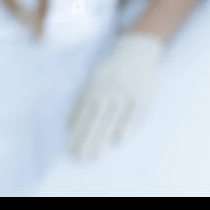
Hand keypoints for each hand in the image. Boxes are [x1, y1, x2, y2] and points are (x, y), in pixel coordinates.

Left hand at [68, 32, 163, 159]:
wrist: (136, 53)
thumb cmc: (111, 71)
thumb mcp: (93, 80)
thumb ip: (80, 101)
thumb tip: (67, 125)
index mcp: (96, 86)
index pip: (84, 112)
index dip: (78, 130)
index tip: (71, 148)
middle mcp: (110, 89)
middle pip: (97, 117)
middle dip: (87, 137)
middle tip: (79, 156)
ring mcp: (126, 92)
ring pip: (113, 117)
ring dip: (104, 135)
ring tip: (95, 153)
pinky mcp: (142, 95)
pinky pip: (134, 113)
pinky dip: (127, 125)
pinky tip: (120, 139)